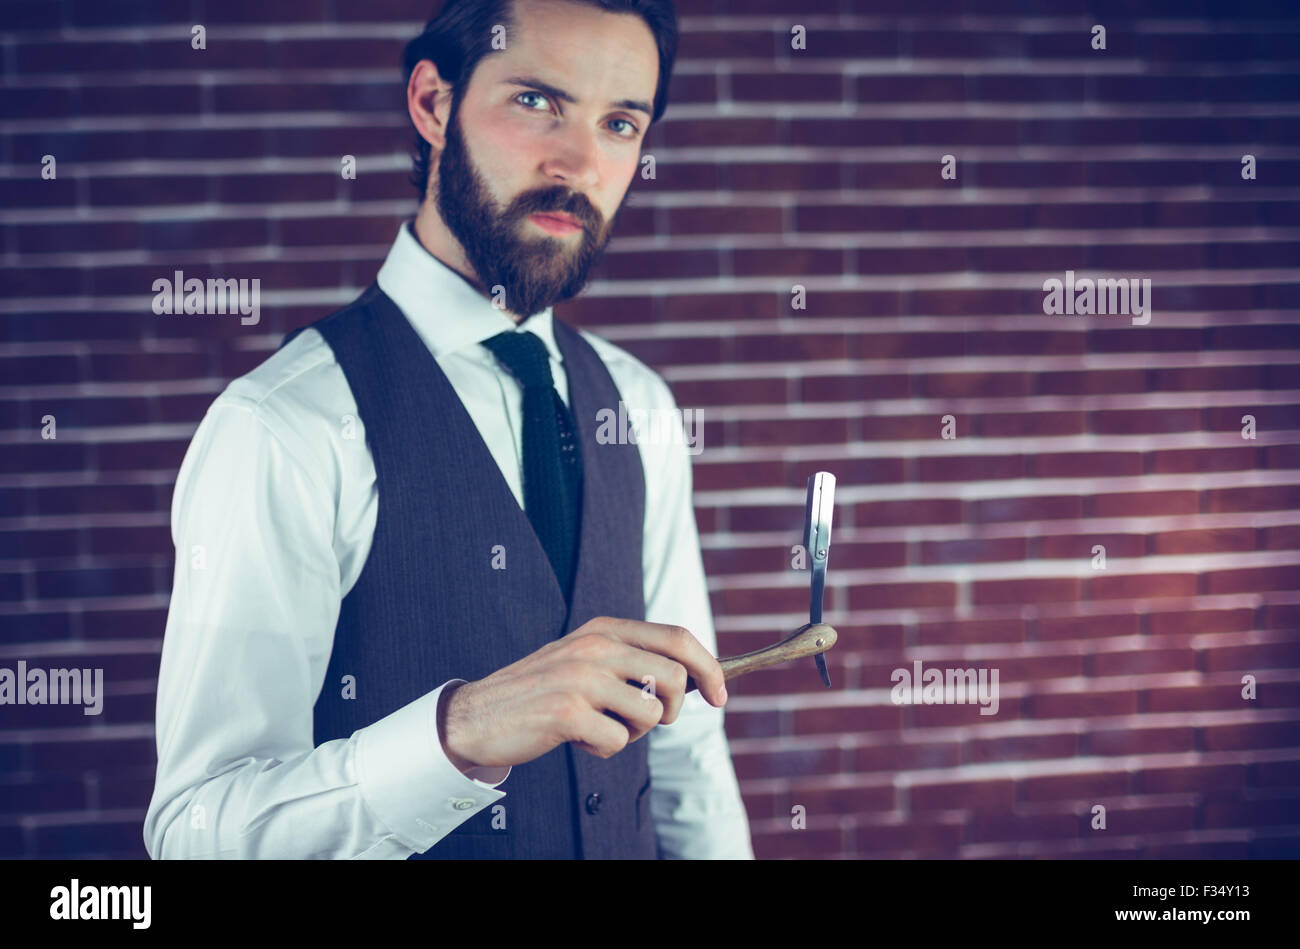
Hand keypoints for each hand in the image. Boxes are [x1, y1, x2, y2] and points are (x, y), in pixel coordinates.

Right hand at [439, 616, 726, 770]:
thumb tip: (695, 679)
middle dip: (673, 710)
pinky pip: (619, 741)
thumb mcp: (586, 660)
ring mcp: (582, 678)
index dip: (710, 667)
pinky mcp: (568, 712)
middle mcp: (596, 646)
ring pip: (652, 713)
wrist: (478, 715)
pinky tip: (577, 738)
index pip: (678, 637)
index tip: (721, 696)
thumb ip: (632, 660)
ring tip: (601, 726)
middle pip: (676, 677)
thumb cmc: (541, 693)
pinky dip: (604, 749)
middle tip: (645, 721)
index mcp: (604, 628)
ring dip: (634, 732)